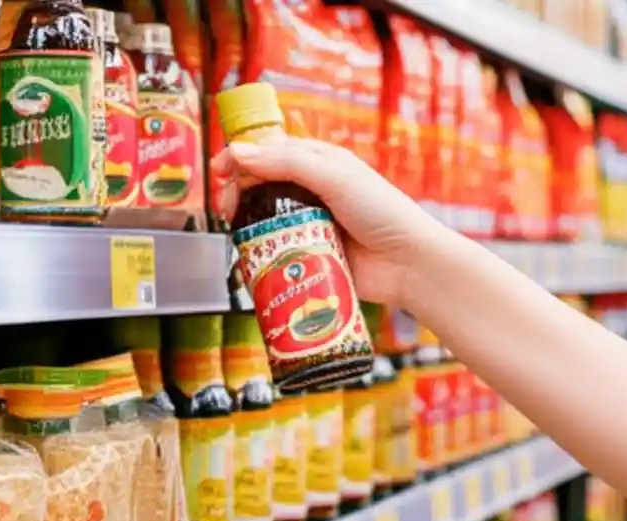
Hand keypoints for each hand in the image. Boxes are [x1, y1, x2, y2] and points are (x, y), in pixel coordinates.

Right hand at [211, 136, 450, 306]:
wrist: (407, 263)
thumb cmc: (381, 211)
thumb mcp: (333, 175)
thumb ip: (285, 162)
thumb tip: (238, 152)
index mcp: (318, 163)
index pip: (269, 152)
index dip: (240, 158)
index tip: (219, 172)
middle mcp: (312, 191)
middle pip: (260, 186)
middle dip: (237, 193)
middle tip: (226, 208)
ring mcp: (309, 223)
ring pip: (264, 220)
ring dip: (244, 224)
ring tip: (234, 232)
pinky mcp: (309, 254)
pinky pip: (276, 250)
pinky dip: (260, 252)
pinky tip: (250, 256)